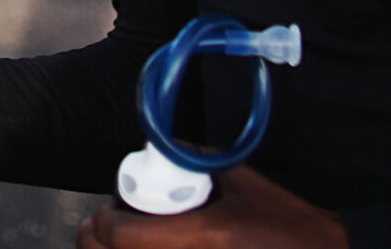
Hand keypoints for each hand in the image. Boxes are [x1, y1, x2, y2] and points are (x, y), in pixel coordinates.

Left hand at [78, 166, 347, 248]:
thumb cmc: (288, 223)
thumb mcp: (240, 181)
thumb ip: (196, 161)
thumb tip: (156, 150)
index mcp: (201, 237)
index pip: (121, 236)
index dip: (103, 224)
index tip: (108, 214)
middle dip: (102, 244)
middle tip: (110, 230)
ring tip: (134, 240)